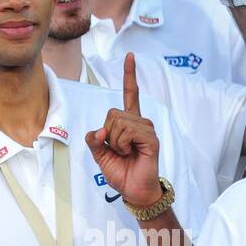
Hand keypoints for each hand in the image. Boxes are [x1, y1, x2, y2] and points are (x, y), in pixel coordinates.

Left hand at [86, 54, 163, 208]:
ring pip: (118, 123)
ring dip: (114, 142)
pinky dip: (121, 145)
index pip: (131, 94)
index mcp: (129, 122)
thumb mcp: (99, 154)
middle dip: (106, 134)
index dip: (129, 75)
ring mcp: (147, 128)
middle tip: (117, 150)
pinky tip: (130, 153)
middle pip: (112, 113)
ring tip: (125, 153)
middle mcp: (140, 121)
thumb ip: (94, 139)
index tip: (129, 56)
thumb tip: (98, 130)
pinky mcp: (151, 138)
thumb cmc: (120, 171)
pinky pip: (127, 133)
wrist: (133, 189)